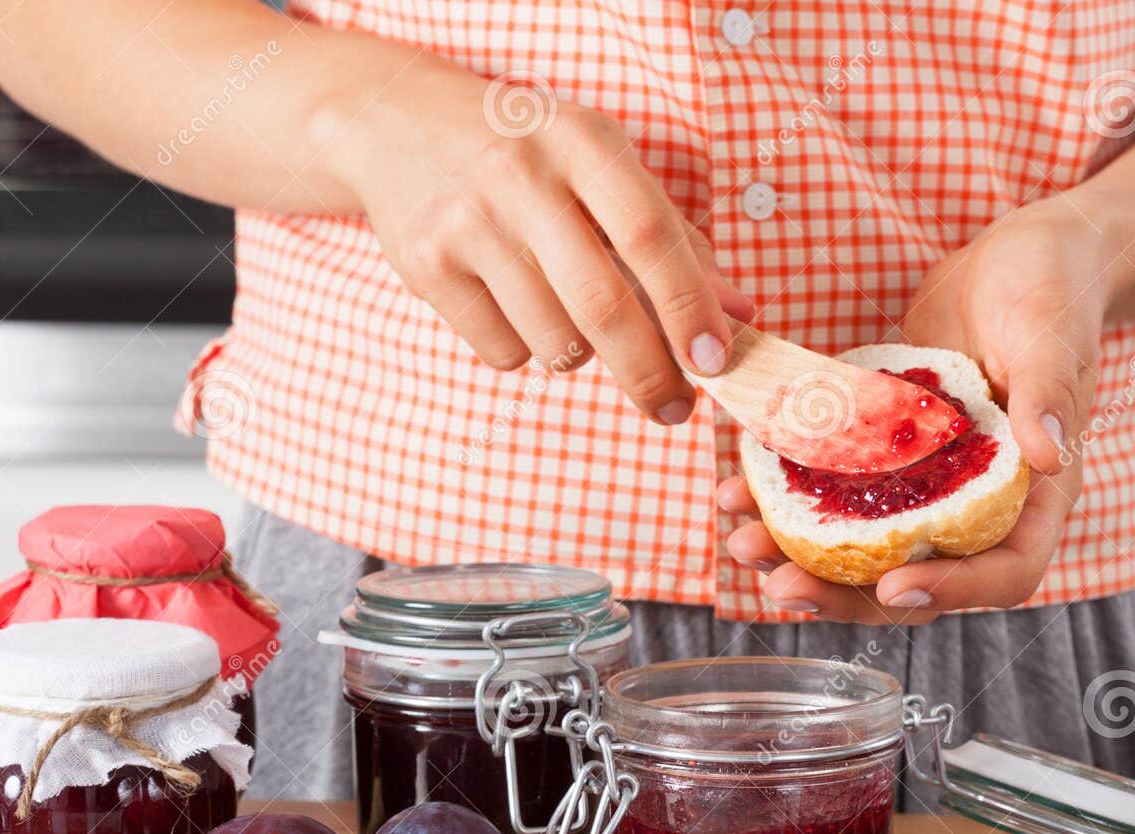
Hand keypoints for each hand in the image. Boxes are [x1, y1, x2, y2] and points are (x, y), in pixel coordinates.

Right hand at [324, 61, 752, 422]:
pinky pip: (502, 351)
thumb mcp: (602, 166)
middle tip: (673, 409)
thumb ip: (673, 239)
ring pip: (553, 341)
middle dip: (648, 371)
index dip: (689, 305)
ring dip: (579, 354)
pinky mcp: (425, 266)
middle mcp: (521, 177)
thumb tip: (739, 316)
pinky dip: (525, 350)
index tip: (715, 361)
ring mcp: (467, 223)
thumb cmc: (529, 153)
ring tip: (567, 313)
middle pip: (601, 306)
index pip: (649, 234)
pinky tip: (511, 302)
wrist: (396, 123)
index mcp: (582, 141)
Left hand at [720, 200, 1108, 623]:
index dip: (953, 590)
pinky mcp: (885, 456)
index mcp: (1035, 492)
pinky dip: (787, 500)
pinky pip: (836, 495)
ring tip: (741, 544)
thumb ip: (1049, 392)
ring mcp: (927, 485)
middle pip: (917, 579)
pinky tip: (737, 489)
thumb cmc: (1050, 287)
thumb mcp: (1051, 333)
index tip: (894, 584)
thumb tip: (1050, 455)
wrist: (1011, 256)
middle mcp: (978, 504)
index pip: (1005, 571)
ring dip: (800, 557)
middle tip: (781, 585)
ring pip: (865, 548)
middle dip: (846, 593)